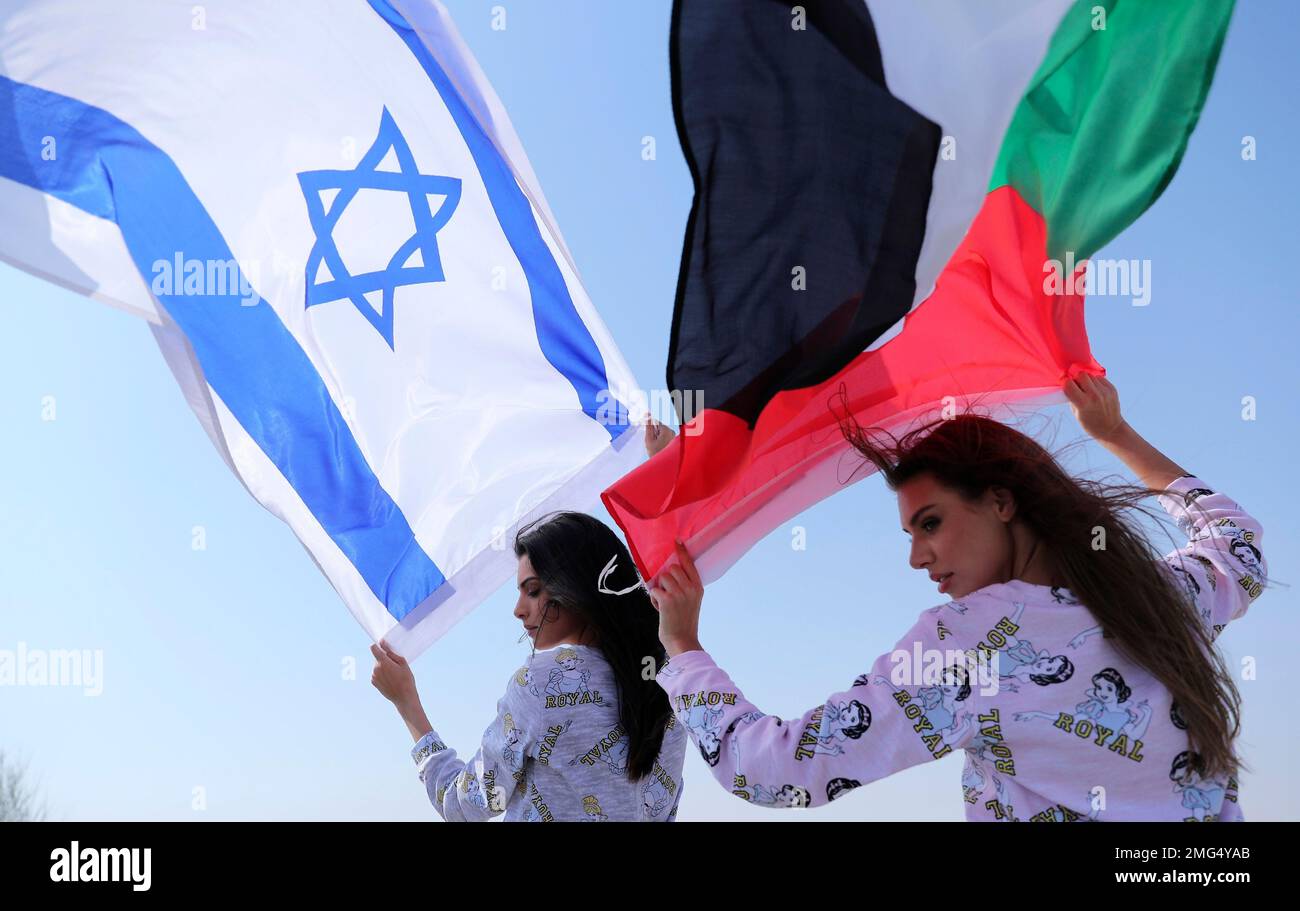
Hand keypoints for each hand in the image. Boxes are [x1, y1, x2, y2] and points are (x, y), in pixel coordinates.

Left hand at [371, 640, 417, 707]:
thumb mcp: (403, 663)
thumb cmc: (406, 679)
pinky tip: (390, 680)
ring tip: (394, 674)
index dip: (378, 646)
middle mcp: (375, 669)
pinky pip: (376, 674)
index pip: (373, 648)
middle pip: (377, 658)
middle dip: (384, 659)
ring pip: (377, 666)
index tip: (383, 647)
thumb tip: (382, 644)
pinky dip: (382, 674)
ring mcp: (374, 676)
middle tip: (395, 666)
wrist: (404, 697)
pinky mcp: (373, 682)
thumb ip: (391, 652)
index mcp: (383, 662)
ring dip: (383, 667)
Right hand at [644, 417, 675, 457]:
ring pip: (662, 431)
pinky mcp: (673, 440)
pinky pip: (665, 435)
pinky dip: (660, 439)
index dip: (650, 424)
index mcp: (666, 430)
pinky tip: (659, 446)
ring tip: (656, 444)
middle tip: (652, 441)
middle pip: (659, 426)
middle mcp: (672, 432)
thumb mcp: (649, 439)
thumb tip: (647, 414)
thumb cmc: (655, 453)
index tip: (648, 428)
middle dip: (654, 431)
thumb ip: (648, 426)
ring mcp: (673, 436)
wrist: (662, 465)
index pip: (656, 421)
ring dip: (657, 435)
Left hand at [648, 540, 703, 656]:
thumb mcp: (691, 601)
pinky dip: (653, 599)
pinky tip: (659, 608)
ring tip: (664, 602)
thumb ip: (685, 587)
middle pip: (672, 568)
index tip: (677, 540)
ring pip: (661, 577)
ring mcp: (679, 593)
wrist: (682, 640)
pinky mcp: (667, 600)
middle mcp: (690, 588)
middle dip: (665, 579)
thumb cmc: (683, 621)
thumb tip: (669, 573)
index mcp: (698, 587)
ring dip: (659, 588)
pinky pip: (654, 589)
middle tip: (668, 594)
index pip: (689, 564)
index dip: (682, 551)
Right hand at [1064, 372, 1124, 440]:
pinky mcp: (1112, 389)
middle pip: (1081, 375)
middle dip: (1076, 379)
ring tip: (1087, 390)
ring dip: (1086, 380)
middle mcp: (1095, 395)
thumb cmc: (1090, 424)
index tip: (1064, 383)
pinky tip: (1096, 391)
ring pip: (1090, 375)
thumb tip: (1068, 384)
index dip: (1064, 382)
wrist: (1112, 429)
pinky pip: (1100, 378)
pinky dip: (1095, 382)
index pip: (1068, 383)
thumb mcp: (1076, 414)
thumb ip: (1072, 398)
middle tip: (1077, 387)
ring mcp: (1105, 391)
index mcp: (1083, 403)